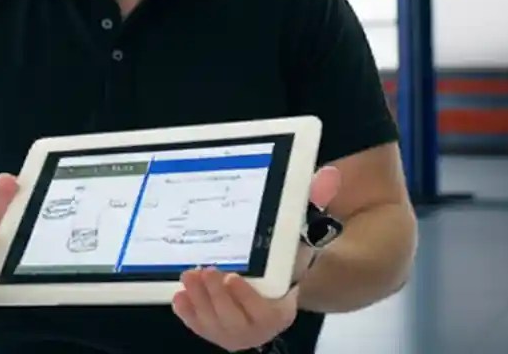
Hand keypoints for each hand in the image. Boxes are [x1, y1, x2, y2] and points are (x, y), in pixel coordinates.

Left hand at [171, 166, 341, 351]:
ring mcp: (232, 331)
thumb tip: (327, 175)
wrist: (270, 287)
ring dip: (198, 300)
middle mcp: (257, 327)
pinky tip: (180, 295)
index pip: (265, 311)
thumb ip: (312, 208)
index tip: (232, 276)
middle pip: (233, 319)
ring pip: (212, 323)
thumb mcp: (300, 236)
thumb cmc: (283, 260)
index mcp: (281, 309)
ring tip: (188, 275)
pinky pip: (197, 326)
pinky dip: (187, 313)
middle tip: (203, 270)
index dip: (246, 297)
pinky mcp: (212, 329)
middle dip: (215, 296)